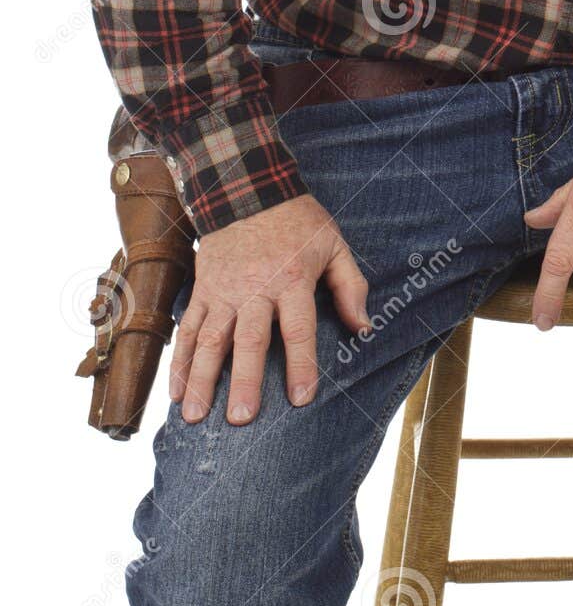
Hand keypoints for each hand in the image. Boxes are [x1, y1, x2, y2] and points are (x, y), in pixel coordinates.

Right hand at [168, 193, 369, 425]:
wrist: (247, 187)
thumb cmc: (297, 221)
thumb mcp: (334, 245)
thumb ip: (350, 286)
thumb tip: (363, 328)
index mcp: (293, 280)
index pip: (298, 329)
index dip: (302, 364)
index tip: (302, 399)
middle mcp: (255, 289)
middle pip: (250, 340)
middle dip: (246, 381)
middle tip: (242, 419)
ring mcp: (223, 291)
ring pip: (211, 340)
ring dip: (203, 380)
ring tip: (197, 417)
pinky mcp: (202, 290)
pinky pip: (189, 329)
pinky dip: (180, 362)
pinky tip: (177, 392)